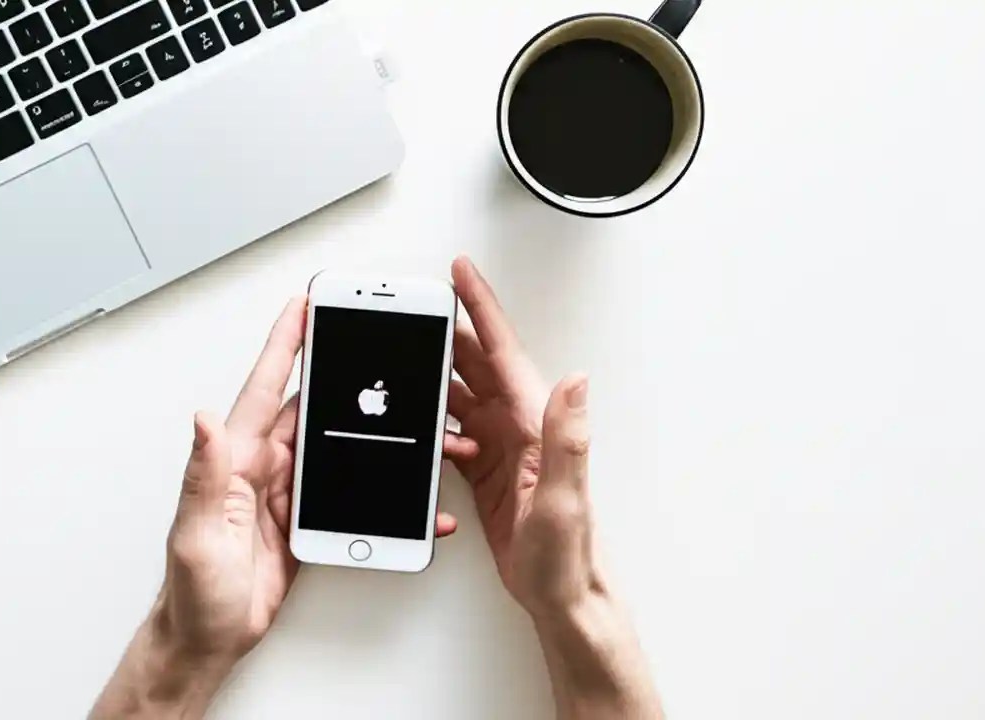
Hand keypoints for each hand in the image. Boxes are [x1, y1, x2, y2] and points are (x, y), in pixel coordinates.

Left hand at [93, 298, 458, 718]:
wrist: (207, 641)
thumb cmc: (192, 593)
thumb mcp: (195, 534)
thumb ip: (202, 475)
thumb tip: (201, 420)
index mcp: (235, 461)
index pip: (265, 390)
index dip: (285, 346)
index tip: (303, 308)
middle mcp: (260, 468)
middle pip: (310, 409)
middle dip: (343, 378)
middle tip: (370, 343)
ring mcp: (283, 493)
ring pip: (335, 447)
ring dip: (370, 434)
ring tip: (410, 421)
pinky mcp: (303, 520)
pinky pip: (343, 490)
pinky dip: (375, 485)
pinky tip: (401, 491)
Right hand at [448, 258, 661, 717]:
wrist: (562, 597)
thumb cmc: (566, 555)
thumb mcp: (565, 496)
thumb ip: (567, 436)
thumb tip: (576, 379)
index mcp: (535, 424)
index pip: (502, 352)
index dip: (480, 309)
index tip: (461, 273)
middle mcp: (521, 429)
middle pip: (476, 364)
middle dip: (447, 329)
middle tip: (418, 305)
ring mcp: (505, 450)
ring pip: (463, 395)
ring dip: (437, 373)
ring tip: (408, 354)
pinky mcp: (490, 473)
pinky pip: (457, 432)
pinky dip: (437, 421)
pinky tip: (422, 425)